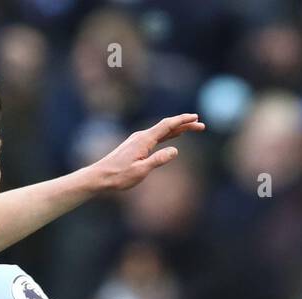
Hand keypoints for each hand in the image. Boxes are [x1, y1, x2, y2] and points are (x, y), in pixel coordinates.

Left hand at [90, 114, 205, 191]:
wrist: (100, 177)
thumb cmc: (119, 176)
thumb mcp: (141, 171)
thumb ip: (158, 160)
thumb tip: (175, 151)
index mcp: (144, 140)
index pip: (167, 126)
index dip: (182, 121)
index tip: (196, 118)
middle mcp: (141, 136)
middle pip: (167, 126)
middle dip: (185, 125)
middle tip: (201, 125)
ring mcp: (138, 140)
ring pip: (162, 132)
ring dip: (178, 130)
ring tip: (192, 129)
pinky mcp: (135, 146)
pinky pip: (156, 137)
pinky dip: (167, 135)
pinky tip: (173, 137)